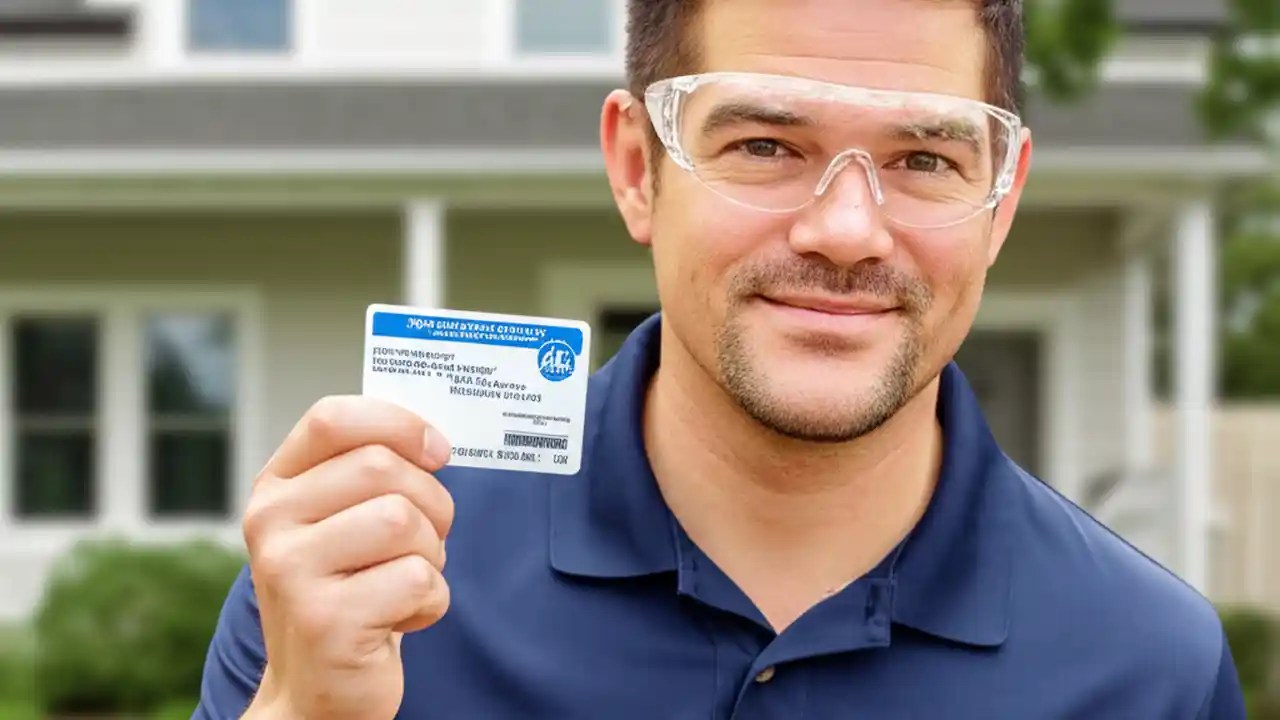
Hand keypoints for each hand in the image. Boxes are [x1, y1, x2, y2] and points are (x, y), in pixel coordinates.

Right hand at [239, 395, 453, 719]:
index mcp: (276, 487)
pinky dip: (431, 601)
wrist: (316, 690)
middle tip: (426, 540)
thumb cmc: (348, 591)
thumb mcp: (343, 523)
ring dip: (431, 554)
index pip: (333, 419)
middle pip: (383, 468)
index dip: (398, 423)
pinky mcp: (326, 620)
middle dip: (431, 503)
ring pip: (403, 521)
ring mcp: (291, 572)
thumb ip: (370, 473)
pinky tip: (401, 618)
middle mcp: (271, 522)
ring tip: (406, 581)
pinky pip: (418, 579)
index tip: (436, 450)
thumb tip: (432, 439)